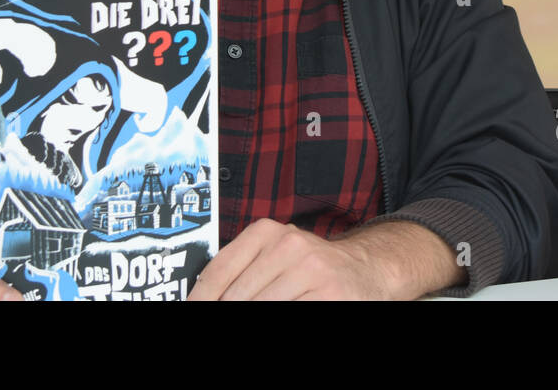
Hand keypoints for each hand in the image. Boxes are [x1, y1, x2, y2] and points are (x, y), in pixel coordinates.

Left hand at [186, 219, 389, 300]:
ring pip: (260, 306)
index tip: (191, 309)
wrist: (365, 269)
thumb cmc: (310, 268)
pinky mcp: (329, 295)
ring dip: (248, 318)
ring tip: (240, 325)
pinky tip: (282, 314)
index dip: (201, 297)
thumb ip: (241, 270)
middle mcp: (288, 245)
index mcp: (267, 232)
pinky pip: (290, 313)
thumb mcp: (275, 255)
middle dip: (223, 311)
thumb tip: (204, 296)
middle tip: (211, 319)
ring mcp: (311, 270)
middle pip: (237, 296)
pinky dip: (280, 318)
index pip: (220, 270)